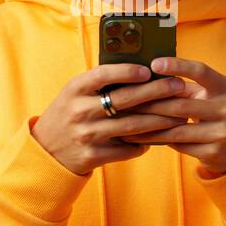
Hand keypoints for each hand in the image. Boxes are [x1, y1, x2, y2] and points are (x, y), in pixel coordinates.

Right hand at [31, 63, 189, 175]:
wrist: (46, 150)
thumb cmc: (68, 113)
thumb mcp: (75, 93)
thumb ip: (100, 83)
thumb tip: (141, 70)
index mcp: (74, 89)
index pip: (102, 75)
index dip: (126, 71)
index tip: (149, 70)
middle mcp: (79, 111)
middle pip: (124, 100)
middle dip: (156, 92)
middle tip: (178, 86)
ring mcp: (86, 135)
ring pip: (132, 126)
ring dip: (160, 120)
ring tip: (179, 113)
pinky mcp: (93, 155)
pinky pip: (127, 149)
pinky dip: (146, 143)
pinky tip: (159, 137)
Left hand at [120, 56, 225, 175]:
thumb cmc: (216, 112)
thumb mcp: (211, 95)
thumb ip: (187, 87)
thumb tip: (148, 75)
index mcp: (225, 87)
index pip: (201, 71)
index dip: (177, 66)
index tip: (153, 63)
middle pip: (181, 105)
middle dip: (150, 104)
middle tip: (126, 100)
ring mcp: (223, 132)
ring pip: (177, 129)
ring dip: (148, 126)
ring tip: (127, 121)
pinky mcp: (214, 152)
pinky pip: (179, 145)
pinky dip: (158, 140)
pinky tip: (141, 138)